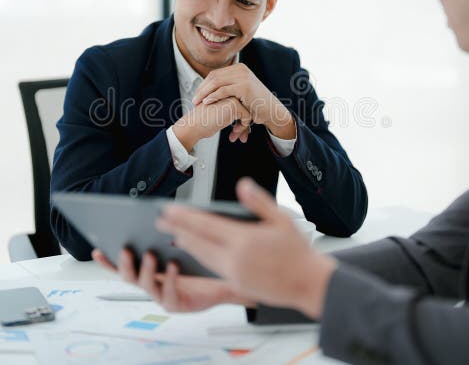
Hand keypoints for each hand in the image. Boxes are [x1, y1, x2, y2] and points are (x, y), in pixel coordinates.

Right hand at [92, 248, 253, 312]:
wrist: (225, 280)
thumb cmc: (200, 263)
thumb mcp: (179, 246)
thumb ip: (164, 236)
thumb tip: (153, 217)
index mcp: (148, 269)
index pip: (122, 265)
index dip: (107, 261)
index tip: (97, 249)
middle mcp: (152, 283)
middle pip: (129, 277)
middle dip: (124, 263)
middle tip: (125, 249)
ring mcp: (162, 295)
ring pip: (146, 285)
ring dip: (146, 269)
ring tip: (150, 254)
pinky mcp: (177, 304)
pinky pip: (168, 293)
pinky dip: (169, 279)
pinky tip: (173, 266)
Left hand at [156, 178, 336, 317]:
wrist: (308, 284)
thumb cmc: (298, 251)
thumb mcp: (282, 220)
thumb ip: (259, 202)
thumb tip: (242, 184)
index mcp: (244, 240)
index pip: (206, 226)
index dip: (184, 217)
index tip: (168, 210)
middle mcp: (235, 259)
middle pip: (198, 242)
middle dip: (177, 230)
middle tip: (160, 220)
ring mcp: (234, 274)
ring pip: (203, 256)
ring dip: (186, 244)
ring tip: (174, 234)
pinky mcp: (236, 285)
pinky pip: (211, 268)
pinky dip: (199, 258)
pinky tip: (195, 252)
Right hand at [172, 97, 252, 152]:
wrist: (193, 125)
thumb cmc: (203, 122)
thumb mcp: (219, 116)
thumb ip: (230, 114)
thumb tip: (245, 127)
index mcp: (225, 92)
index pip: (242, 104)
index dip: (241, 119)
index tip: (237, 131)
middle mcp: (229, 91)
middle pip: (247, 107)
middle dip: (245, 123)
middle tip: (242, 136)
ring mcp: (232, 96)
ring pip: (249, 111)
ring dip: (245, 126)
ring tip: (238, 135)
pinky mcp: (234, 104)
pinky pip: (248, 116)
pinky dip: (243, 126)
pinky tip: (234, 132)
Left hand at [192, 64, 295, 139]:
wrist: (271, 111)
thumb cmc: (256, 104)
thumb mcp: (242, 90)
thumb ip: (229, 86)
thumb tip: (212, 87)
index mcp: (239, 68)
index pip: (215, 74)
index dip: (203, 85)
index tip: (197, 95)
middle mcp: (240, 69)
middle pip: (214, 77)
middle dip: (202, 89)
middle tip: (194, 100)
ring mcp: (243, 76)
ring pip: (216, 82)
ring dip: (204, 93)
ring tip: (197, 102)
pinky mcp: (244, 86)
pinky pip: (223, 90)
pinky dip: (213, 96)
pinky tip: (206, 102)